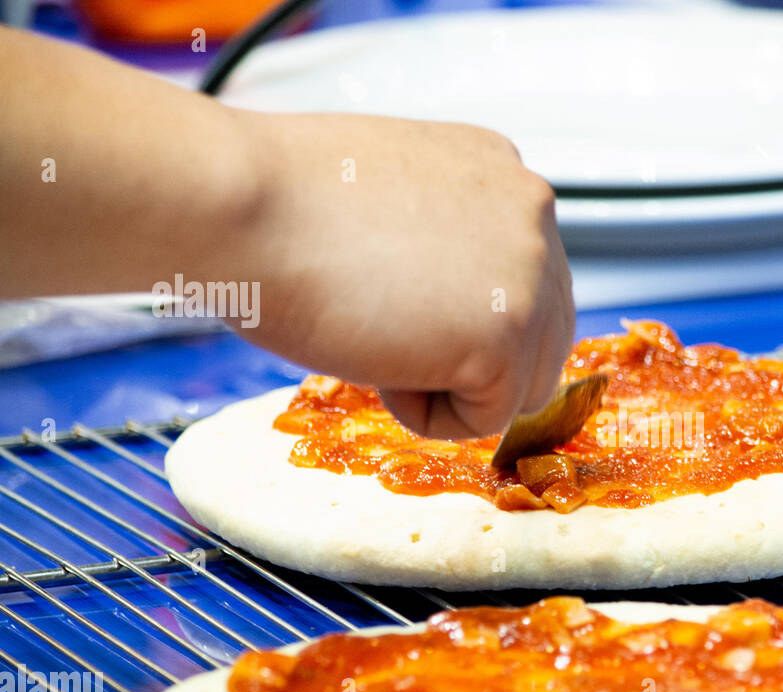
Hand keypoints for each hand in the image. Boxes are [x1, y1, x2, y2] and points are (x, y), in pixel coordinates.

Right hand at [241, 111, 574, 438]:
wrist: (237, 205)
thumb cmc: (279, 203)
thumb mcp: (392, 201)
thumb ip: (448, 243)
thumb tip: (457, 304)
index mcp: (505, 177)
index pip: (527, 285)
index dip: (462, 320)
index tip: (399, 306)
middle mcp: (534, 215)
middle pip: (542, 340)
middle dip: (469, 362)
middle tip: (385, 333)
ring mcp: (530, 276)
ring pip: (520, 386)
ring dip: (448, 387)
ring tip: (376, 335)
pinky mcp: (508, 336)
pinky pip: (485, 420)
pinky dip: (425, 414)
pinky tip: (375, 356)